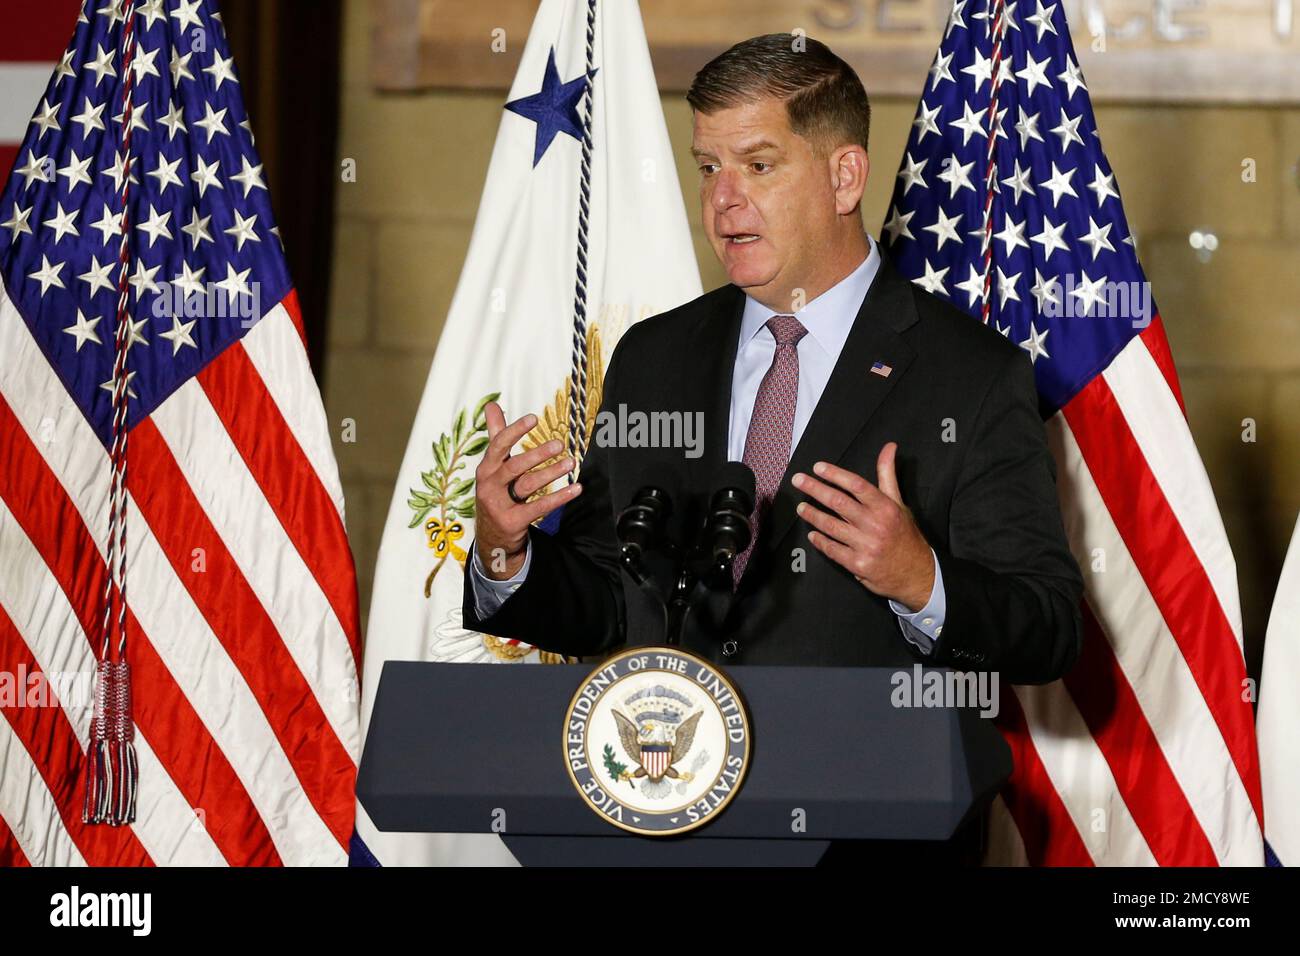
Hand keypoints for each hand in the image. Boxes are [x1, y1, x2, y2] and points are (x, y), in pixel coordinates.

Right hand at [473, 401, 581, 579]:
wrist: (491, 536)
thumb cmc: (496, 492)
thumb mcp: (492, 466)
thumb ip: (495, 434)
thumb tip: (492, 404)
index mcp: (486, 468)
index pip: (498, 445)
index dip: (515, 431)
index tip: (533, 419)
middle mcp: (490, 485)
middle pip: (515, 466)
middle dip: (537, 454)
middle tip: (559, 443)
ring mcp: (500, 505)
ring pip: (528, 485)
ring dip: (551, 473)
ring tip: (571, 463)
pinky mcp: (513, 522)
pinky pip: (539, 507)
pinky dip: (559, 497)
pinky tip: (576, 489)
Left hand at [792, 442, 933, 610]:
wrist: (916, 573)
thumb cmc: (904, 534)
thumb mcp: (898, 503)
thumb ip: (888, 475)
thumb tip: (889, 446)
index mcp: (885, 507)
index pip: (857, 485)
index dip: (835, 474)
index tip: (818, 467)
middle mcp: (875, 525)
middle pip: (838, 503)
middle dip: (815, 489)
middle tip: (798, 480)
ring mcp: (865, 546)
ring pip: (831, 526)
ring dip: (812, 515)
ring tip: (800, 507)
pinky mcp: (857, 564)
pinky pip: (832, 549)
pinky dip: (820, 541)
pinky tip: (812, 533)